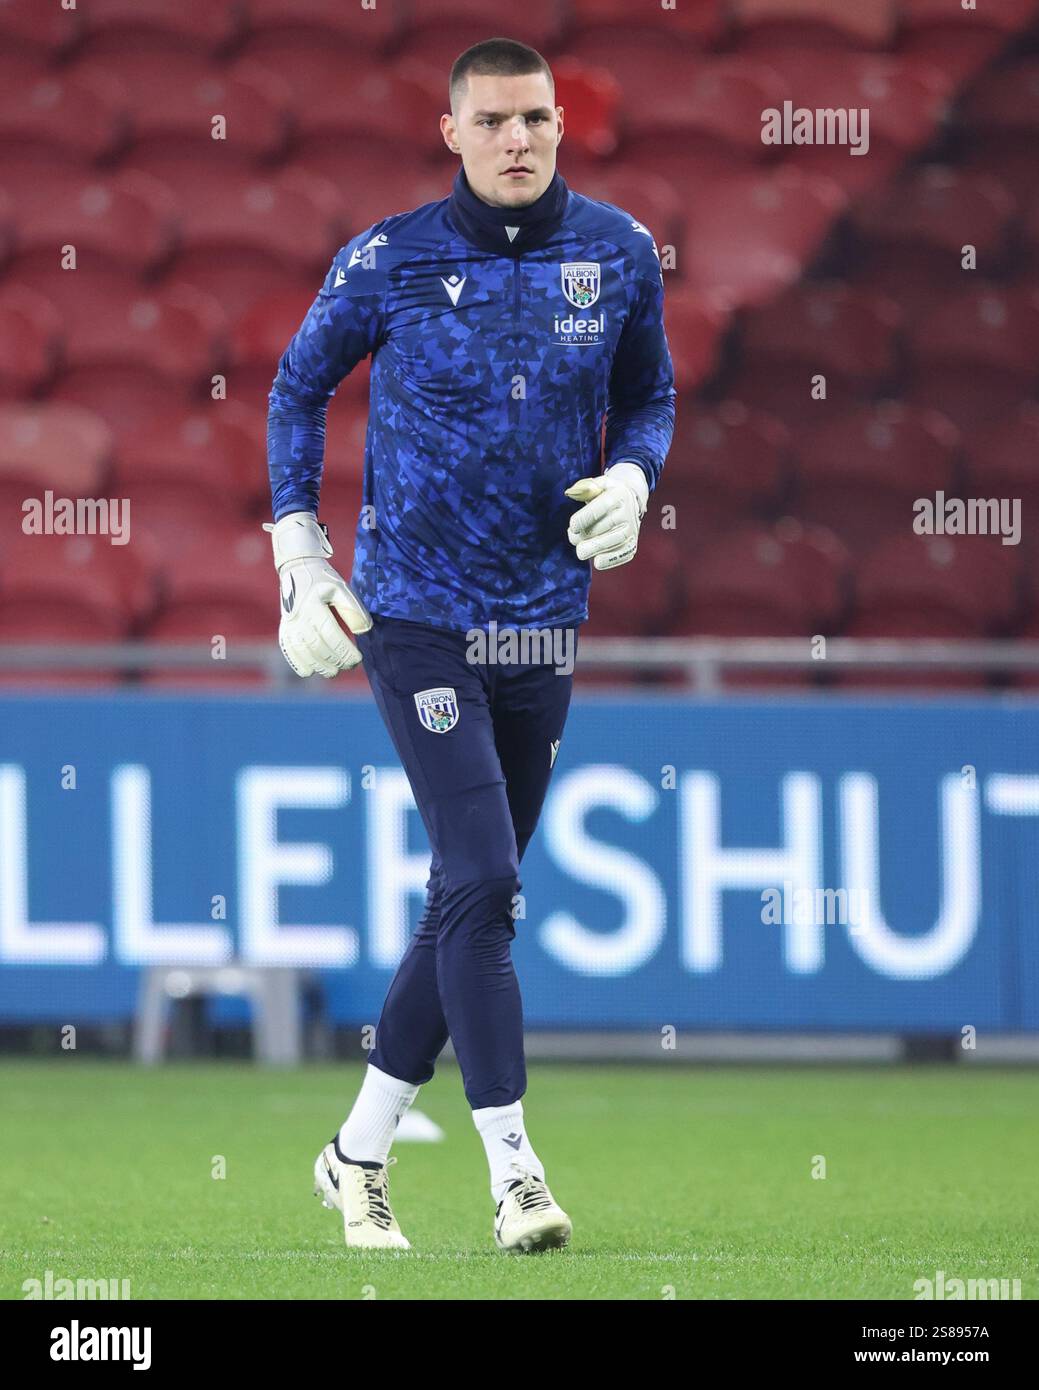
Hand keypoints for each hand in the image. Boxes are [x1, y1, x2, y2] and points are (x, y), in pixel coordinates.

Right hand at [262, 512, 372, 677]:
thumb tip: (362, 631)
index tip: (358, 659)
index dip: (344, 650)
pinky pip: (288, 650)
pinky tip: (310, 672)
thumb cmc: (324, 580)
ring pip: (302, 652)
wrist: (297, 568)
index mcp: (314, 605)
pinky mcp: (284, 628)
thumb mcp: (342, 588)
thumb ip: (353, 609)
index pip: (331, 634)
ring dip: (319, 665)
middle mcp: (299, 616)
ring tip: (334, 672)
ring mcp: (289, 623)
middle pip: (317, 646)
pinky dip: (297, 664)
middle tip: (350, 666)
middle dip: (335, 660)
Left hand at [565, 462, 649, 570]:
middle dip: (584, 535)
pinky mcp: (633, 543)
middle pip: (604, 527)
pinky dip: (610, 560)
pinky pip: (623, 554)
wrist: (630, 502)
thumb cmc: (607, 494)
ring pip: (613, 541)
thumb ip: (584, 487)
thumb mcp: (598, 484)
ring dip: (593, 549)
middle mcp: (628, 512)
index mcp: (619, 494)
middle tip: (573, 538)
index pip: (600, 508)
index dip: (583, 519)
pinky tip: (597, 561)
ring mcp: (632, 529)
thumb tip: (570, 493)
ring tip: (581, 552)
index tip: (573, 526)